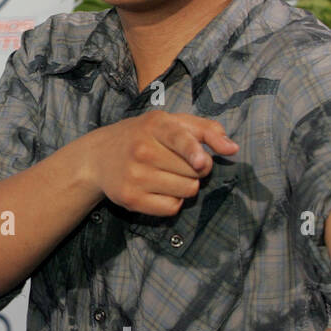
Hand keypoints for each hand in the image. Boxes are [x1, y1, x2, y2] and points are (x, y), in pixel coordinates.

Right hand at [79, 110, 237, 215]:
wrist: (98, 157)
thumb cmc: (144, 136)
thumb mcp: (171, 122)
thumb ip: (206, 130)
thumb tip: (232, 149)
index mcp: (155, 125)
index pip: (179, 139)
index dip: (194, 151)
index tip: (202, 162)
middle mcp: (142, 150)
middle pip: (195, 171)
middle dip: (196, 169)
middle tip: (177, 162)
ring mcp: (134, 176)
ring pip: (187, 191)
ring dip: (186, 186)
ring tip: (167, 175)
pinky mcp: (130, 198)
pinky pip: (172, 208)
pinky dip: (173, 201)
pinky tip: (159, 190)